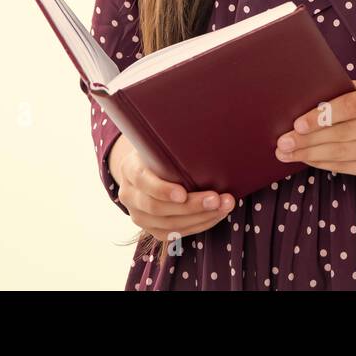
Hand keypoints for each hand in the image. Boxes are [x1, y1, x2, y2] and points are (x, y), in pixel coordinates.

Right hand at [111, 137, 234, 241]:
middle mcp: (129, 195)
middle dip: (192, 205)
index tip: (183, 193)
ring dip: (202, 217)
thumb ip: (172, 140)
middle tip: (217, 198)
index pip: (144, 182)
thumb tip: (206, 121)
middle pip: (159, 208)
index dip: (162, 190)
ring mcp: (139, 215)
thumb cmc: (161, 150)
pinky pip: (176, 234)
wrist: (146, 167)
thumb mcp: (159, 141)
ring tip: (225, 205)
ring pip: (170, 225)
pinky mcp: (152, 228)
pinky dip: (199, 225)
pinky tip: (217, 214)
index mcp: (130, 170)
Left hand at [273, 78, 355, 187]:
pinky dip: (325, 164)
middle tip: (282, 142)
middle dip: (308, 138)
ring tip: (287, 153)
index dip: (323, 116)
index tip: (297, 123)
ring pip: (343, 152)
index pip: (352, 105)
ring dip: (311, 154)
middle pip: (344, 132)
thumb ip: (352, 93)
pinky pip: (349, 167)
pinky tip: (308, 161)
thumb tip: (310, 102)